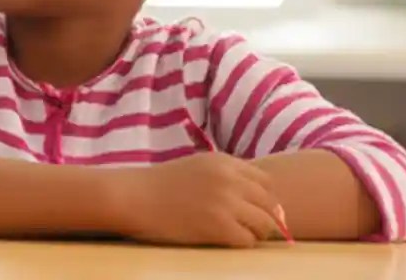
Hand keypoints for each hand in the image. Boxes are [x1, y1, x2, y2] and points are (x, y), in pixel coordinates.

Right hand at [109, 152, 283, 247]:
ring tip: (237, 234)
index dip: (264, 199)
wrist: (134, 196)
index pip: (267, 182)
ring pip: (265, 224)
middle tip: (250, 228)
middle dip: (264, 218)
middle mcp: (230, 179)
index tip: (253, 209)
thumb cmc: (159, 184)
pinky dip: (241, 243)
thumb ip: (225, 174)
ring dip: (255, 233)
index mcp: (225, 162)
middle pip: (271, 204)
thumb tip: (252, 195)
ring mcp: (226, 203)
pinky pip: (248, 240)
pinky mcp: (218, 226)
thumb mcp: (197, 166)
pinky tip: (224, 240)